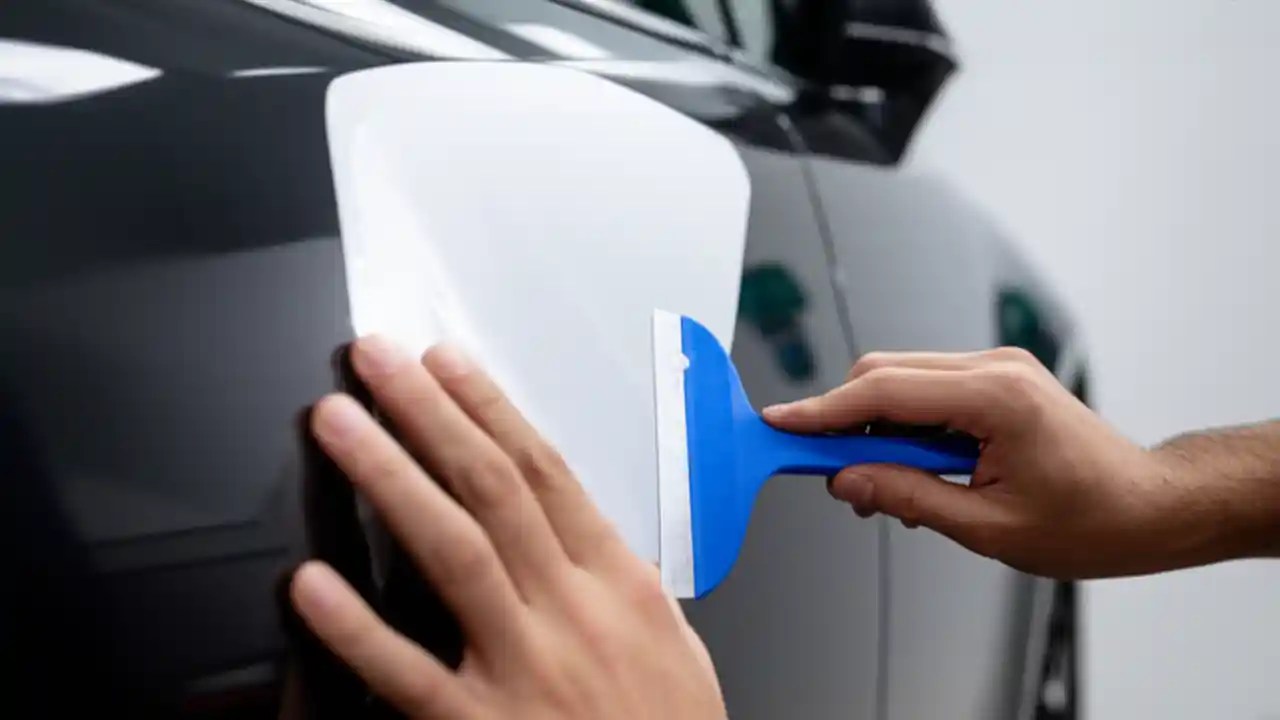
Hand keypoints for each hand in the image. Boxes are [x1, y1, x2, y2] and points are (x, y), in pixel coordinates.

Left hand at [291, 337, 723, 718]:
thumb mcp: (673, 646)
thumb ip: (626, 584)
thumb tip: (590, 532)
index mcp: (619, 585)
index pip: (546, 472)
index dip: (489, 408)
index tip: (446, 363)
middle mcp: (571, 613)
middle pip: (493, 489)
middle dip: (431, 414)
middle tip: (380, 361)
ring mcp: (525, 668)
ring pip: (452, 550)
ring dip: (391, 477)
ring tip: (340, 424)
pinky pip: (409, 672)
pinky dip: (358, 626)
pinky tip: (312, 581)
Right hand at [762, 347, 1209, 579]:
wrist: (1148, 507)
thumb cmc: (1092, 519)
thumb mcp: (986, 526)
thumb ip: (907, 496)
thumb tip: (846, 481)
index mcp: (996, 397)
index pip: (883, 392)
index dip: (823, 410)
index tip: (780, 425)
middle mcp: (995, 369)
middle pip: (883, 373)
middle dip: (843, 419)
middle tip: (823, 471)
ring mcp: (997, 369)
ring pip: (900, 379)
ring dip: (874, 426)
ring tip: (880, 485)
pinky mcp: (997, 380)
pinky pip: (926, 389)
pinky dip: (901, 424)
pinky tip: (907, 467)